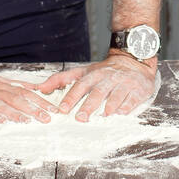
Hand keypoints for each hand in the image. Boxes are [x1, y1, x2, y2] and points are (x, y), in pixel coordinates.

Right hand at [0, 65, 59, 123]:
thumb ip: (12, 85)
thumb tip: (34, 88)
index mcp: (0, 84)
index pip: (24, 92)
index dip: (40, 101)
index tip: (53, 110)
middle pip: (16, 98)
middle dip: (33, 108)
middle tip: (47, 118)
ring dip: (13, 112)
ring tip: (26, 120)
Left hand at [36, 52, 157, 121]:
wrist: (133, 60)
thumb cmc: (105, 71)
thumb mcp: (83, 71)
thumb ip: (62, 79)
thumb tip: (40, 88)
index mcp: (93, 75)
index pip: (80, 85)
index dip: (71, 97)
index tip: (62, 109)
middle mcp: (108, 78)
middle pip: (97, 91)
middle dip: (89, 104)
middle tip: (81, 118)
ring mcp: (123, 83)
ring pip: (116, 94)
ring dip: (110, 104)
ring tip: (104, 115)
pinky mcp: (138, 88)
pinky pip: (133, 97)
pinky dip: (128, 105)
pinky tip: (122, 112)